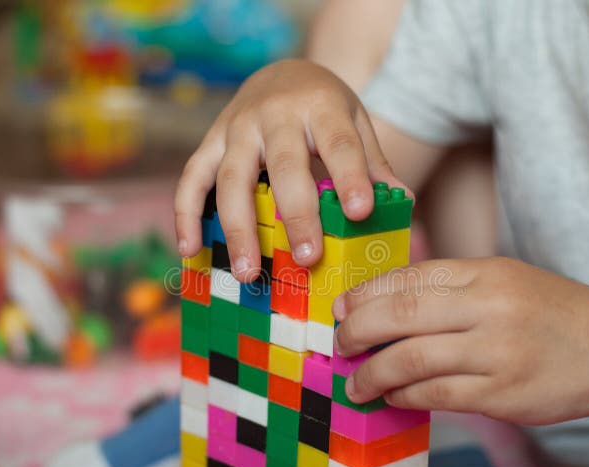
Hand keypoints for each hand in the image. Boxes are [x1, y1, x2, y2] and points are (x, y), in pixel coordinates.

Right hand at [174, 59, 407, 281]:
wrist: (282, 72)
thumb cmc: (324, 108)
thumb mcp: (355, 124)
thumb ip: (372, 162)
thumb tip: (401, 202)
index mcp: (319, 106)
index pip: (338, 144)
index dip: (350, 177)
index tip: (361, 213)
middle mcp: (274, 114)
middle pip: (283, 166)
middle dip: (295, 214)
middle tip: (307, 259)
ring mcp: (236, 127)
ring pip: (231, 178)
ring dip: (237, 228)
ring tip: (247, 272)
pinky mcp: (210, 141)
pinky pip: (191, 179)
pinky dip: (186, 214)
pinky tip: (191, 250)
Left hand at [333, 258, 588, 424]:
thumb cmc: (552, 312)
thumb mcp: (504, 279)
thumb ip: (450, 287)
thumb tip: (384, 306)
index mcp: (484, 272)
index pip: (407, 278)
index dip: (365, 295)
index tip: (341, 309)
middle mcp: (488, 306)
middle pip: (399, 314)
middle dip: (356, 331)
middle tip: (340, 344)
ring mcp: (497, 351)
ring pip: (410, 360)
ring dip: (372, 375)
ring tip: (356, 384)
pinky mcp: (504, 393)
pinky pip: (437, 395)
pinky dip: (405, 397)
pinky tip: (393, 397)